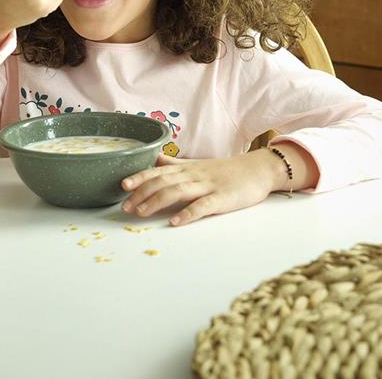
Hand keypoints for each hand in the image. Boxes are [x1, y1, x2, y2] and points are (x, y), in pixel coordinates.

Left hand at [120, 151, 284, 226]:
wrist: (258, 169)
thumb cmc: (226, 170)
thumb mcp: (198, 164)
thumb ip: (176, 164)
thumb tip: (155, 159)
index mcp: (188, 168)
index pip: (159, 171)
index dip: (140, 178)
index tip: (123, 186)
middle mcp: (194, 175)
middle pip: (164, 181)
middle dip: (143, 193)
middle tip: (126, 207)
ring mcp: (208, 186)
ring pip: (179, 191)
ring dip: (158, 201)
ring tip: (142, 213)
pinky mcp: (222, 198)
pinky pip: (203, 205)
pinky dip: (187, 213)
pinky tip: (175, 222)